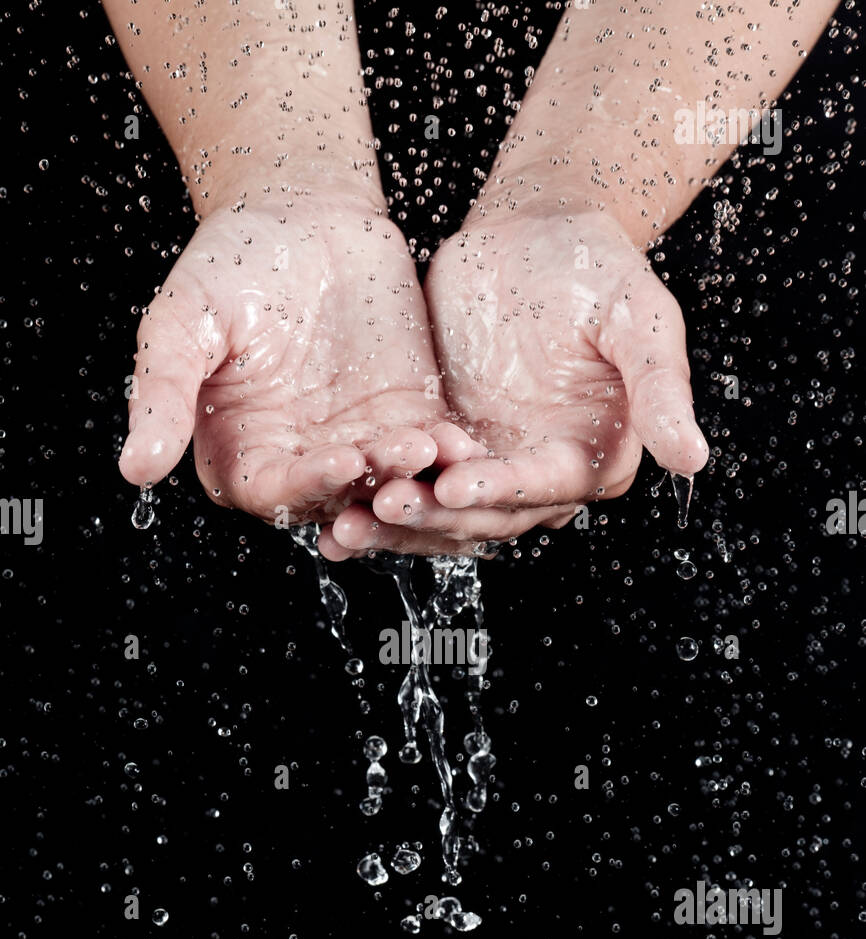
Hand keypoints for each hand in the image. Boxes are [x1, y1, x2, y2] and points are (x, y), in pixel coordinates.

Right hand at [119, 193, 475, 539]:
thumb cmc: (231, 262)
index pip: (274, 492)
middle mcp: (303, 463)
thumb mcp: (183, 322)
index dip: (307, 484)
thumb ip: (161, 395)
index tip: (340, 461)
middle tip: (402, 461)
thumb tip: (133, 471)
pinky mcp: (408, 420)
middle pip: (341, 497)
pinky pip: (432, 451)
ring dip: (416, 478)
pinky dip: (449, 455)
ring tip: (439, 452)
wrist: (303, 214)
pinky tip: (467, 445)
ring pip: (391, 482)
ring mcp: (360, 446)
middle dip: (373, 485)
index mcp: (242, 456)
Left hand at [374, 208, 706, 545]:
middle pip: (483, 516)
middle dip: (431, 518)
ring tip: (342, 526)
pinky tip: (328, 514)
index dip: (497, 491)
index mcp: (594, 458)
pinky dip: (373, 498)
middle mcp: (540, 475)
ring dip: (394, 526)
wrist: (534, 228)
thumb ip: (661, 389)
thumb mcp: (639, 318)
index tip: (452, 485)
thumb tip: (693, 460)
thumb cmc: (596, 264)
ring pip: (439, 513)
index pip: (541, 488)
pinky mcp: (444, 447)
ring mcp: (489, 465)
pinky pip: (407, 483)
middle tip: (378, 511)